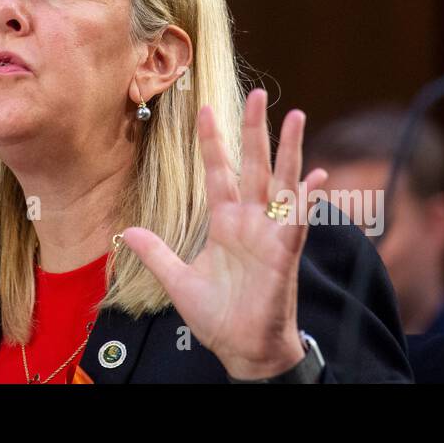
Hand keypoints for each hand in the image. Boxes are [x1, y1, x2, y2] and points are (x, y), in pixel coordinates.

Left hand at [122, 88, 327, 379]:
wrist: (241, 349)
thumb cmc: (218, 317)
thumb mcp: (178, 281)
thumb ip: (156, 253)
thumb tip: (127, 232)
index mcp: (226, 222)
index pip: (218, 172)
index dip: (212, 142)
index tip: (204, 110)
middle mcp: (250, 221)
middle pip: (253, 165)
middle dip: (254, 130)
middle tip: (256, 93)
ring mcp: (270, 233)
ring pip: (281, 182)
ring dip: (289, 150)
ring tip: (295, 116)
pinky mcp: (285, 253)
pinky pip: (298, 220)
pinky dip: (307, 198)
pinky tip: (316, 176)